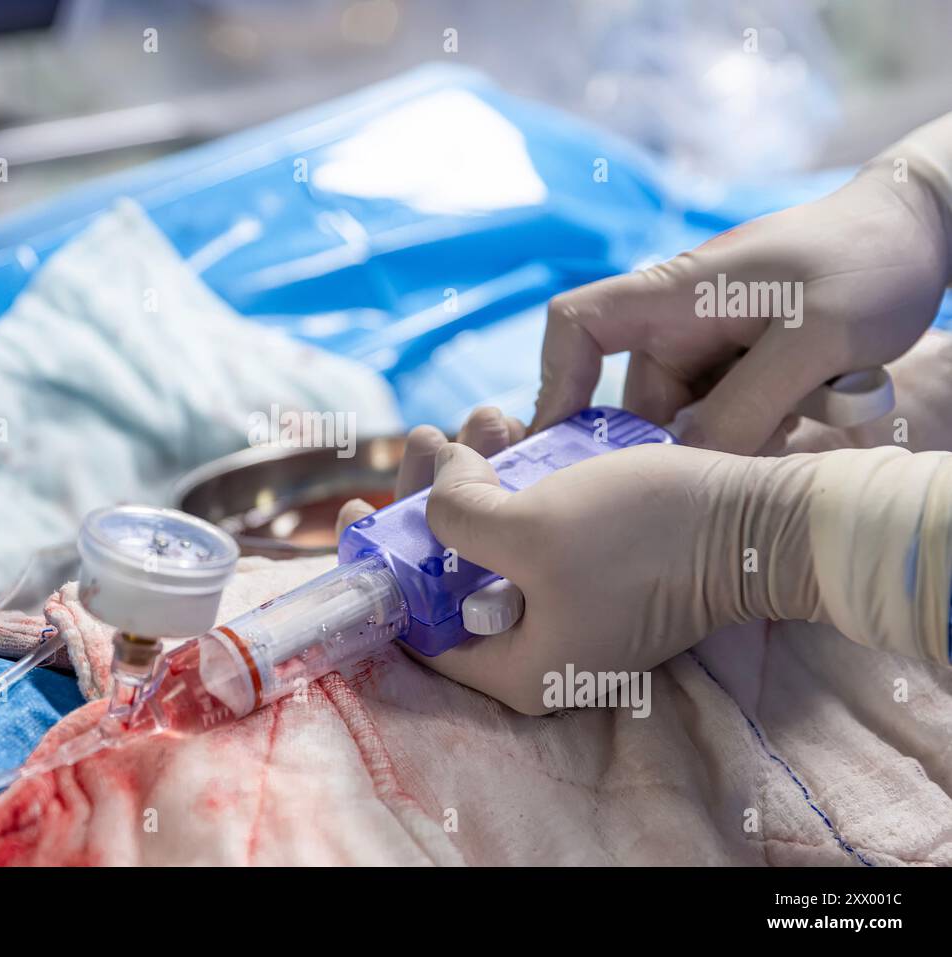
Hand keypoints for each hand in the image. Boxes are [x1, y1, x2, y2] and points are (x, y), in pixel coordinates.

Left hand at [338, 408, 819, 713]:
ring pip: (497, 540)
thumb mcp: (530, 529)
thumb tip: (437, 490)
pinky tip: (514, 426)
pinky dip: (519, 480)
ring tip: (479, 415)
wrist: (762, 519)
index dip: (379, 565)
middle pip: (453, 575)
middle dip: (432, 498)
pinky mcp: (596, 570)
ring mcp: (571, 607)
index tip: (357, 506)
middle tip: (424, 437)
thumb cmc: (645, 537)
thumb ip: (455, 519)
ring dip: (477, 474)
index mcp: (517, 668)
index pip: (418, 628)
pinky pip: (536, 527)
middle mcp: (540, 649)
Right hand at [531, 164, 951, 453]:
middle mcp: (679, 322)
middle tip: (748, 453)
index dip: (554, 381)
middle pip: (638, 402)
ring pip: (688, 419)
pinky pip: (726, 414)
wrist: (924, 230)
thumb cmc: (867, 261)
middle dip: (681, 441)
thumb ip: (746, 406)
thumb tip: (686, 465)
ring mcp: (712, 344)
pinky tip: (805, 414)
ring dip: (732, 436)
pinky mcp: (743, 363)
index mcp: (673, 295)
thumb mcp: (815, 339)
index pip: (576, 327)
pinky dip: (757, 428)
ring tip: (798, 418)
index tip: (562, 442)